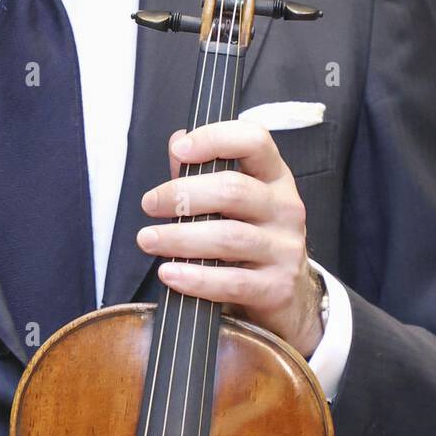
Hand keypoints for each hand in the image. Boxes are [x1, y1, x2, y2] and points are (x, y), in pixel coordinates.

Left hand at [138, 122, 324, 357]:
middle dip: (183, 195)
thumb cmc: (250, 241)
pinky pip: (232, 282)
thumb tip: (177, 142)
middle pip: (233, 190)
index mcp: (275, 178)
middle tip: (149, 204)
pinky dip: (196, 279)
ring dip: (180, 238)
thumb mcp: (233, 205)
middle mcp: (286, 209)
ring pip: (229, 237)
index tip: (180, 151)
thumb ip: (204, 174)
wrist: (287, 297)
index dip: (216, 139)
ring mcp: (285, 249)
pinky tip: (170, 274)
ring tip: (148, 240)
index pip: (254, 141)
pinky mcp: (277, 288)